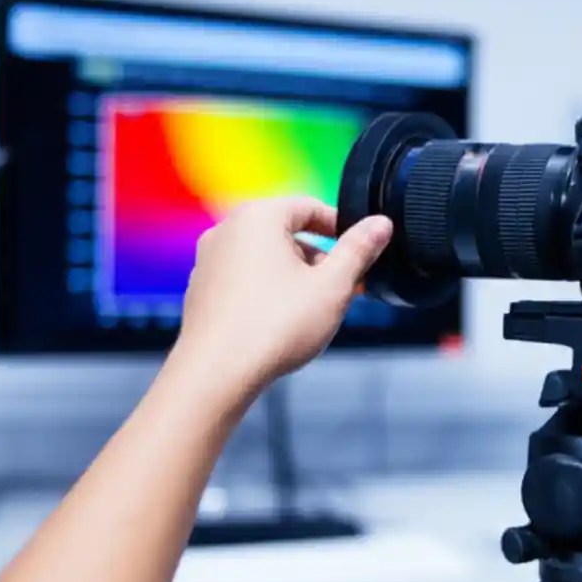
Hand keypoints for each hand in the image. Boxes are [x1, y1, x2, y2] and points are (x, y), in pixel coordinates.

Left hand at [173, 197, 391, 403]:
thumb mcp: (333, 286)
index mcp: (258, 217)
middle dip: (319, 257)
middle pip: (285, 232)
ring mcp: (208, 260)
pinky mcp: (201, 289)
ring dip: (294, 276)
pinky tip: (281, 322)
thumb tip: (380, 224)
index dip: (341, 228)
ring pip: (264, 257)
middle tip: (343, 287)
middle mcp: (226, 230)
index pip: (310, 207)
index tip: (361, 251)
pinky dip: (267, 291)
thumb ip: (359, 250)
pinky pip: (243, 279)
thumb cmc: (274, 327)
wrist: (216, 374)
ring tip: (315, 309)